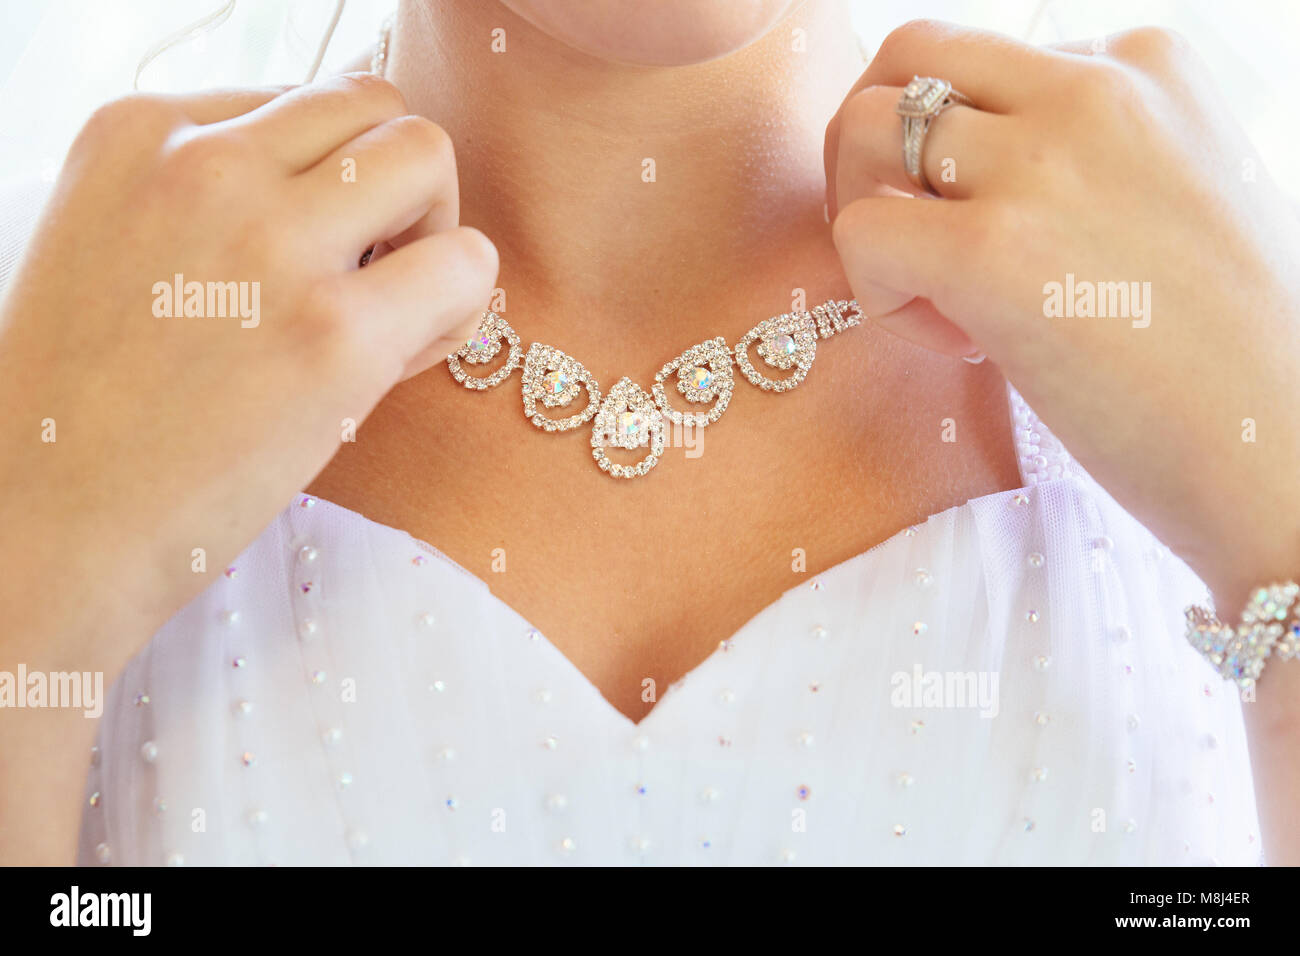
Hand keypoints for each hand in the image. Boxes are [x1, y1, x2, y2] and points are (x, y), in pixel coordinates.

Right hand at [0, 73, 496, 666]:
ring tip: (394, 306)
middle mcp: (204, 164)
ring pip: (425, 153)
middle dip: (395, 184)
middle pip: (373, 106)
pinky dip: (461, 304)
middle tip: (374, 270)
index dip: (329, 185)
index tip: (308, 260)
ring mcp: (271, 243)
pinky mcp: (333, 332)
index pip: (301, 104)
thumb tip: (356, 210)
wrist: (47, 526)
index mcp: (140, 130)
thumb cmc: (92, 408)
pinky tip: (406, 357)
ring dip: (435, 227)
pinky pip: (468, 263)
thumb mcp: (123, 252)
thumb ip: (220, 204)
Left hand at [824, 20, 1299, 613]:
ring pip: (862, 129)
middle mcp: (1091, 88)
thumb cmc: (1228, 353)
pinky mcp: (992, 251)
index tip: (1013, 240)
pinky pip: (858, 231)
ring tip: (940, 301)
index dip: (962, 153)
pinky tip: (956, 344)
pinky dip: (875, 294)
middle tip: (907, 243)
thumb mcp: (1173, 200)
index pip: (981, 62)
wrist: (1280, 453)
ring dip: (867, 217)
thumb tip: (973, 168)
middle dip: (872, 150)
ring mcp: (1040, 164)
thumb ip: (1086, 159)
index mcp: (1143, 65)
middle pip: (905, 60)